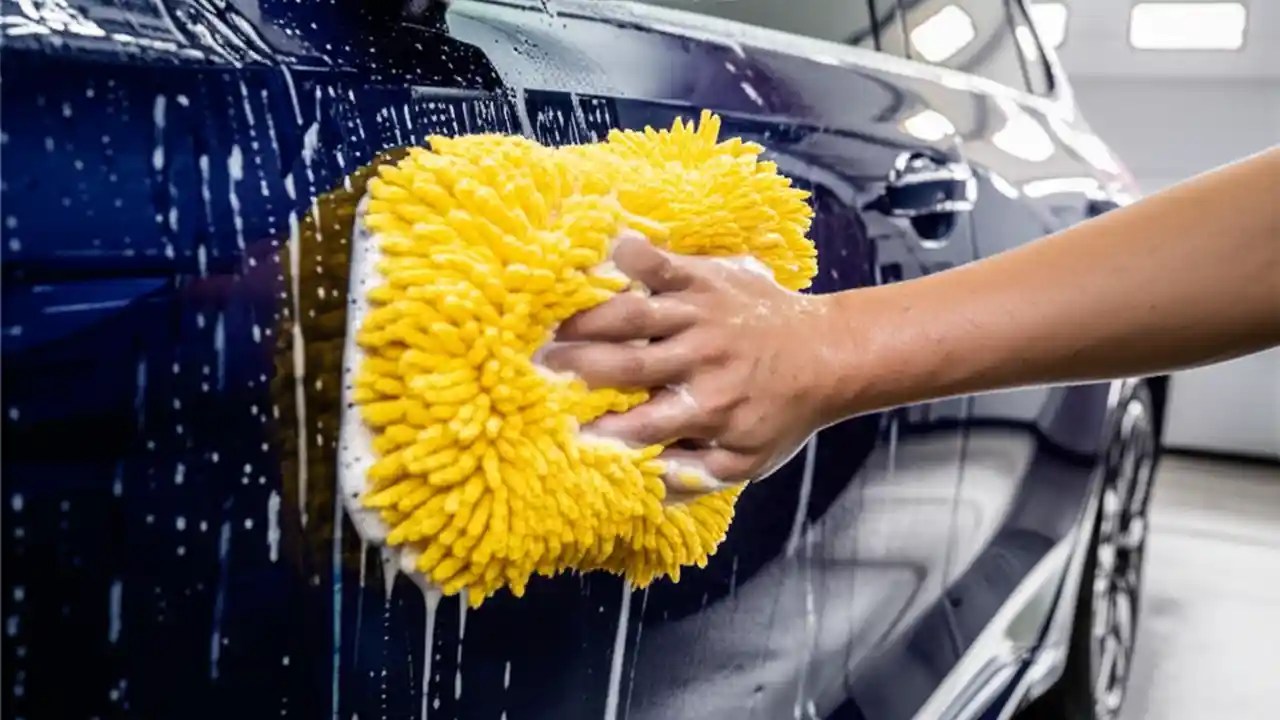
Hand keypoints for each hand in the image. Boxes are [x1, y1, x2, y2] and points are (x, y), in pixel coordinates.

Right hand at [543, 232, 844, 489]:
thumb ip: (696, 476)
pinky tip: (606, 245)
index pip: (639, 425)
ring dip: (589, 317)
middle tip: (533, 365)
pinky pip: (668, 265)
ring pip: (636, 314)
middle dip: (577, 367)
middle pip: (626, 364)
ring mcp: (703, 316)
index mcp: (706, 409)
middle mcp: (701, 361)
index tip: (557, 430)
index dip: (597, 429)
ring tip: (548, 320)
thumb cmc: (781, 413)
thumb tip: (643, 489)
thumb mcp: (748, 461)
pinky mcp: (709, 280)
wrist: (829, 354)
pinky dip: (637, 255)